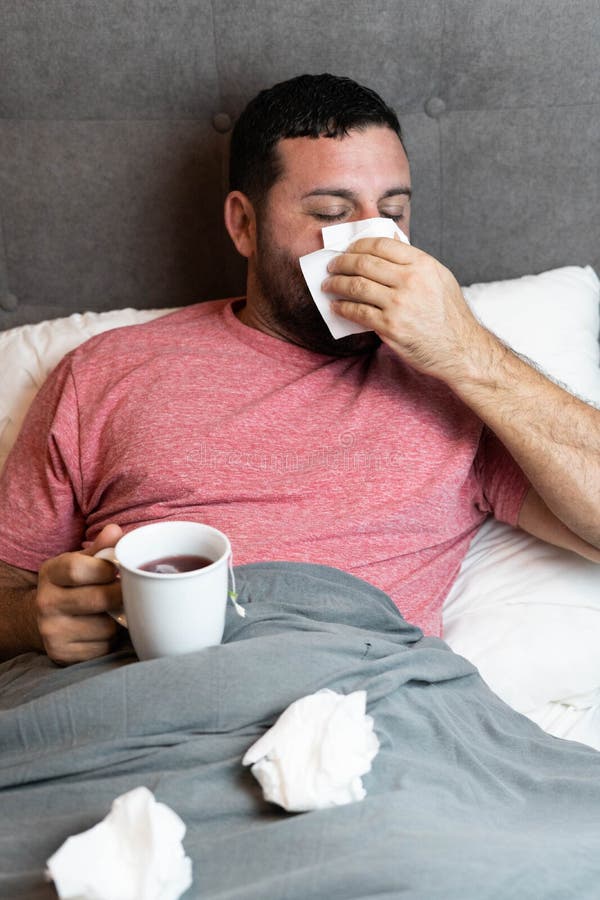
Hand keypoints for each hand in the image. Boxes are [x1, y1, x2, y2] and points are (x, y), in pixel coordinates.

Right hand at [36, 523, 123, 664]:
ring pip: (105, 627)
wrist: (42, 620)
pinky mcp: (62, 655)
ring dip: (117, 621)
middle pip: (97, 599)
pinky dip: (109, 641)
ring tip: (112, 612)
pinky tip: (102, 630)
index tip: (116, 571)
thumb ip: (100, 548)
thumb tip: (116, 532)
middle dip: (120, 595)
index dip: (106, 569)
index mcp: (50, 573)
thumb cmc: (72, 585)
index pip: (78, 568)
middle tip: (127, 592)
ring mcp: (52, 632)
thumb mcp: (80, 561)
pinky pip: (102, 648)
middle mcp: (46, 603)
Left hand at [322, 236, 488, 381]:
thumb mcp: (440, 278)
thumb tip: (388, 247)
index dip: (358, 245)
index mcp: (422, 264)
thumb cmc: (449, 315)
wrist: (459, 349)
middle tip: (332, 266)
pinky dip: (342, 308)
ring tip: (328, 285)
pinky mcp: (390, 327)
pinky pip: (357, 312)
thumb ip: (414, 263)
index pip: (381, 244)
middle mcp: (410, 280)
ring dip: (336, 284)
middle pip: (363, 263)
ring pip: (356, 286)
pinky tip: (336, 306)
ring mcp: (399, 304)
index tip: (348, 250)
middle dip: (341, 263)